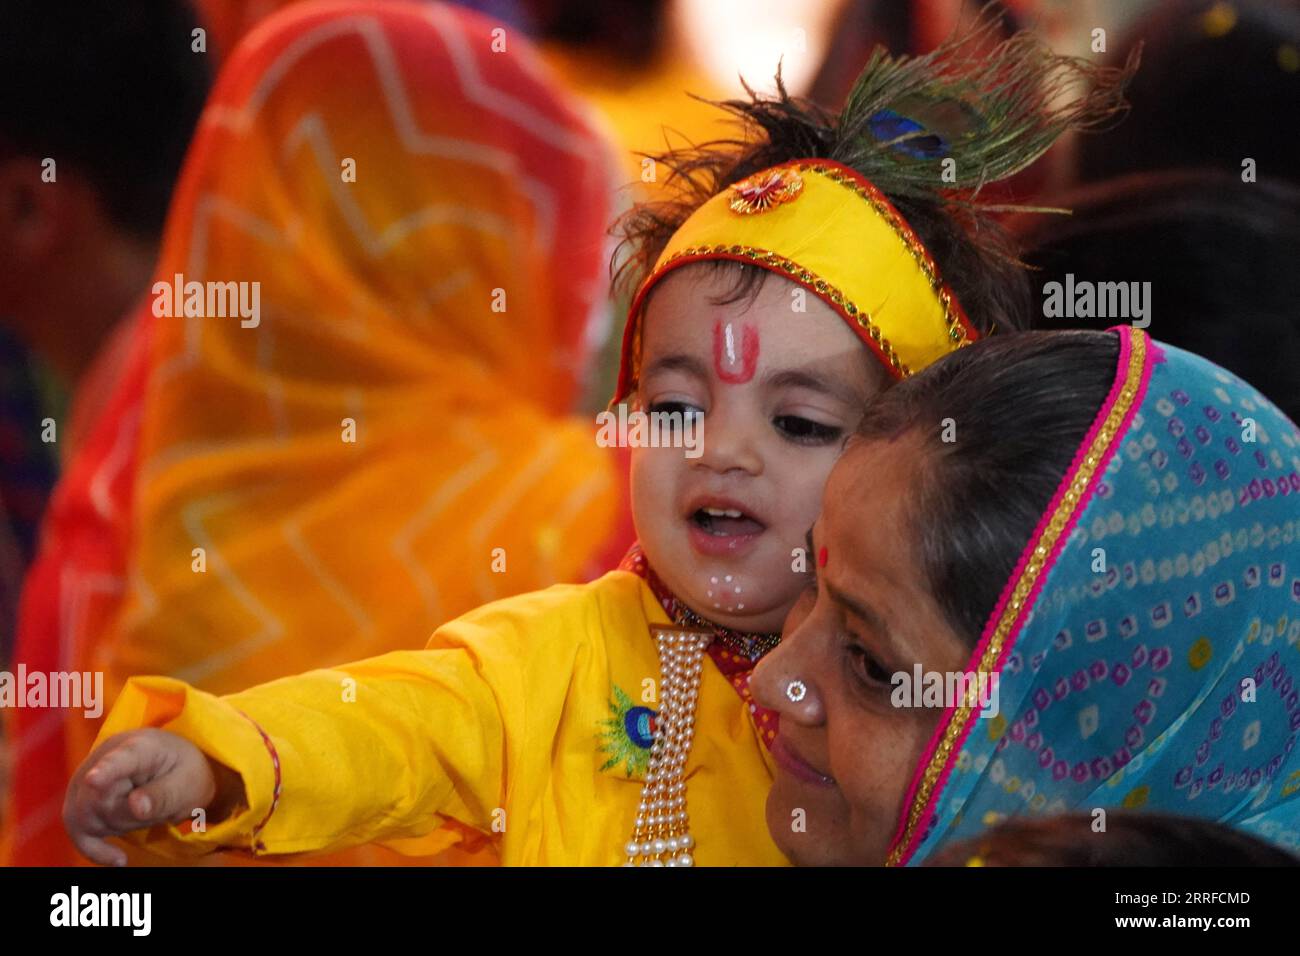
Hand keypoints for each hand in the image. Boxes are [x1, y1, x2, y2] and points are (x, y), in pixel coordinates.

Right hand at [63, 728, 222, 865]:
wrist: (171, 766)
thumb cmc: (184, 771)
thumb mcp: (188, 784)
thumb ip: (164, 796)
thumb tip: (136, 808)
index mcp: (140, 747)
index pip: (121, 759)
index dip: (106, 770)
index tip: (94, 780)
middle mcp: (105, 756)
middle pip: (100, 802)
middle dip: (130, 817)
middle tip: (160, 807)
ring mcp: (86, 777)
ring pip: (85, 818)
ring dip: (119, 827)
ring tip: (145, 811)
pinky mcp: (79, 799)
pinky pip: (75, 829)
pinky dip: (95, 849)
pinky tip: (119, 859)